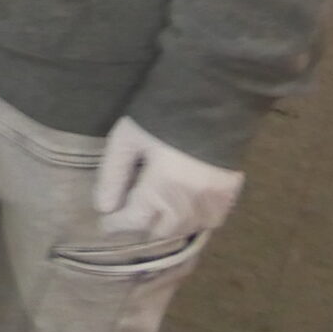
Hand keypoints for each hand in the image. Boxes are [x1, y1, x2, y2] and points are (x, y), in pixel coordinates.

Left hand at [94, 117, 242, 238]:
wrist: (211, 100)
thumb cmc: (160, 117)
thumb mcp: (126, 139)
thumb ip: (113, 175)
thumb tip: (103, 207)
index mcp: (161, 189)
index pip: (135, 220)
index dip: (117, 224)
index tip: (105, 224)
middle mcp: (189, 204)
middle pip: (160, 231)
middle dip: (141, 226)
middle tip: (128, 215)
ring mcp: (213, 201)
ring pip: (185, 229)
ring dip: (167, 226)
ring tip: (152, 214)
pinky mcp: (229, 194)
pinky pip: (210, 222)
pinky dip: (193, 221)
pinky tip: (183, 210)